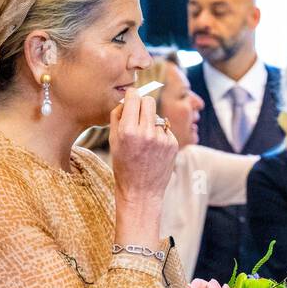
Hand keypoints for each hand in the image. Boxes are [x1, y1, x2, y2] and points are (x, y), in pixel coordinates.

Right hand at [110, 94, 178, 211]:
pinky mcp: (173, 144)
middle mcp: (147, 133)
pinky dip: (160, 134)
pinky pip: (165, 129)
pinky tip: (154, 149)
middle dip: (142, 105)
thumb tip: (127, 99)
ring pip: (158, 116)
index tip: (131, 99)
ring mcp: (162, 139)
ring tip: (145, 140)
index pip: (135, 96)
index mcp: (128, 130)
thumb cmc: (123, 166)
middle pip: (149, 101)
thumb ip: (118, 116)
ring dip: (151, 122)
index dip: (132, 96)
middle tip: (138, 116)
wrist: (141, 191)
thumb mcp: (113, 141)